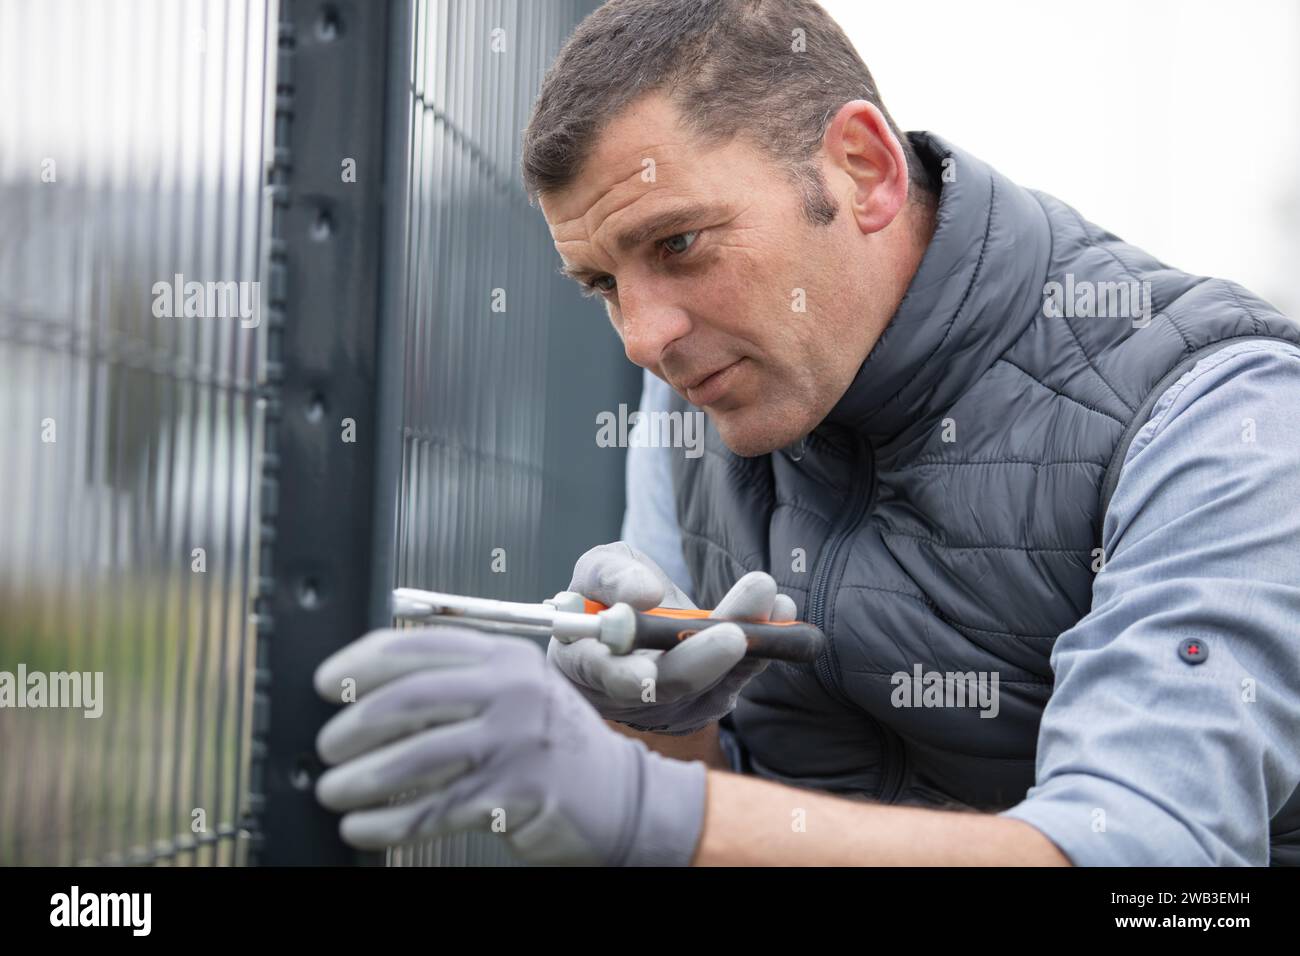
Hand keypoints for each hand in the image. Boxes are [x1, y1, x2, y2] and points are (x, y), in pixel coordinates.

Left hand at [312, 626, 706, 864]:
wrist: (617, 793)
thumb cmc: (550, 742)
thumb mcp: (514, 691)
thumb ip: (457, 680)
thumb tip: (365, 687)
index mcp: (505, 656)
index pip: (421, 645)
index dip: (362, 661)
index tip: (326, 683)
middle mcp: (513, 690)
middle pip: (411, 698)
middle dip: (353, 726)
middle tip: (327, 746)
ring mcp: (517, 741)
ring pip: (416, 757)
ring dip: (360, 779)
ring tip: (333, 791)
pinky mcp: (516, 793)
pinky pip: (433, 809)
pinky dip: (387, 822)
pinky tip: (361, 827)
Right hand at [548, 542, 795, 734]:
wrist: (639, 616)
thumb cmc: (607, 594)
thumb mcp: (599, 568)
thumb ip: (610, 575)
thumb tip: (645, 594)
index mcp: (584, 663)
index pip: (602, 675)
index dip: (625, 677)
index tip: (646, 670)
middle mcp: (627, 696)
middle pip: (668, 687)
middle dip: (703, 659)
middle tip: (735, 633)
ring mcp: (671, 706)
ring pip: (712, 683)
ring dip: (747, 644)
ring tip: (772, 604)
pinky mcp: (709, 701)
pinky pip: (739, 677)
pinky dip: (763, 645)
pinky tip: (780, 612)